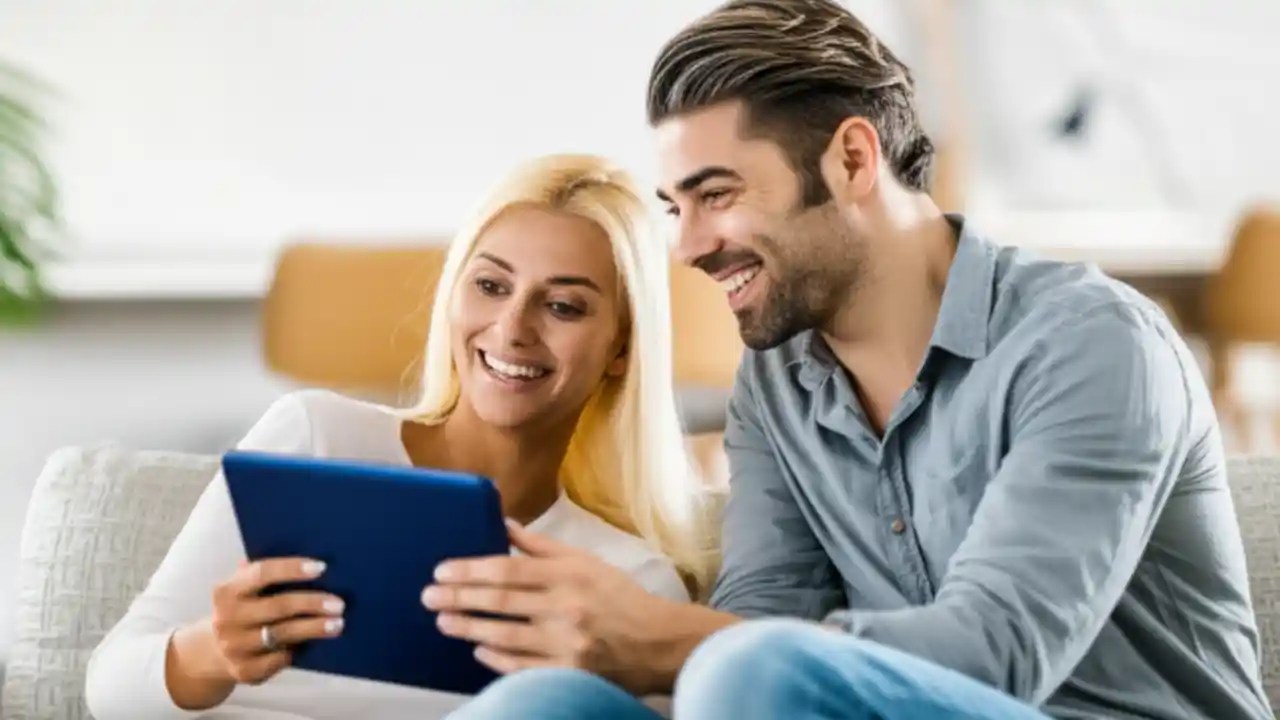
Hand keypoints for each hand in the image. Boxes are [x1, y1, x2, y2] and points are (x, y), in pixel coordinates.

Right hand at [187, 558, 344, 684]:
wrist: (213, 651)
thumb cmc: (243, 609)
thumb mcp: (243, 588)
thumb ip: (265, 573)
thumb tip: (310, 557)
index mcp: (227, 591)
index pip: (262, 573)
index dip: (292, 569)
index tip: (321, 568)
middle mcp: (226, 618)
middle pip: (278, 606)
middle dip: (312, 603)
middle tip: (339, 603)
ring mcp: (233, 646)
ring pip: (282, 634)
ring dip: (313, 628)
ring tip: (337, 624)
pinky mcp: (244, 670)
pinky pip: (278, 660)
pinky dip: (296, 651)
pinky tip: (312, 645)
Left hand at [422, 521, 670, 693]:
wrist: (657, 642)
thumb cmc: (619, 597)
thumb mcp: (586, 562)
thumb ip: (542, 546)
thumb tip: (503, 523)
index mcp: (568, 574)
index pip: (508, 569)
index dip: (470, 570)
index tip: (442, 570)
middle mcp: (565, 607)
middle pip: (500, 601)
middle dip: (459, 598)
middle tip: (428, 596)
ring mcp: (566, 643)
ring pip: (504, 635)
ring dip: (469, 628)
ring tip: (444, 621)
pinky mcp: (568, 672)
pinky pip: (521, 666)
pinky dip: (495, 658)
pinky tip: (477, 649)